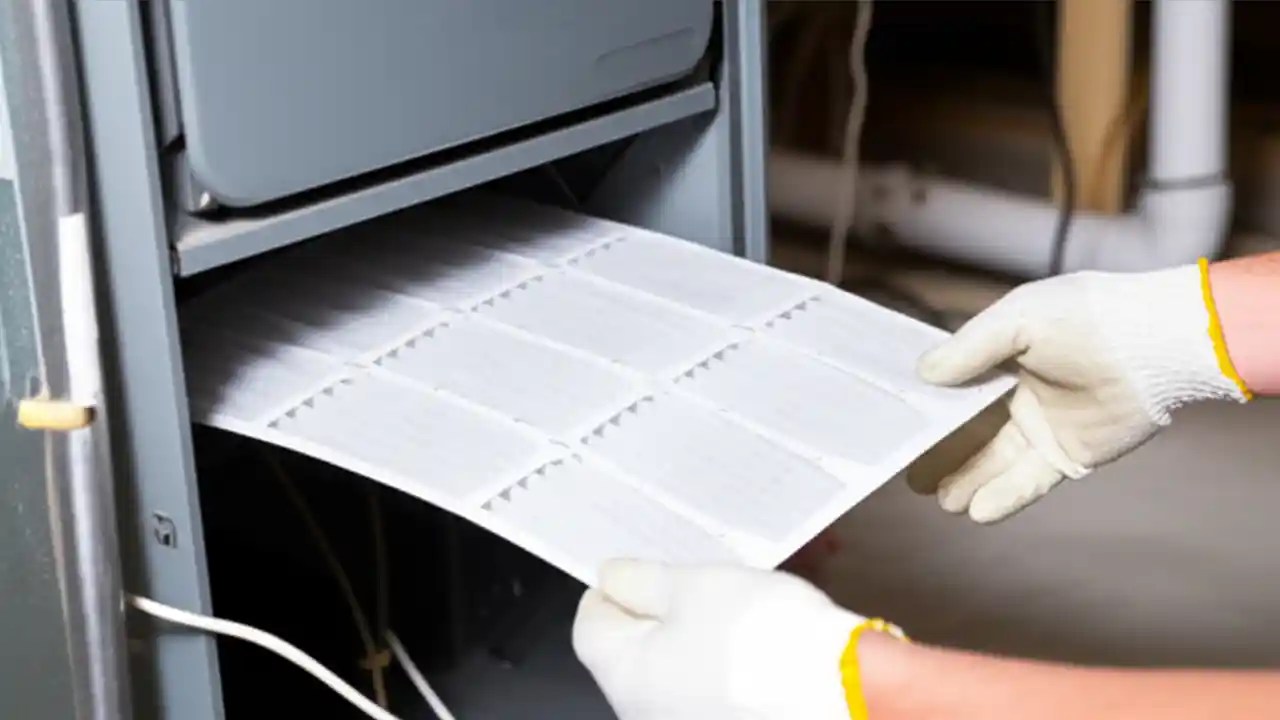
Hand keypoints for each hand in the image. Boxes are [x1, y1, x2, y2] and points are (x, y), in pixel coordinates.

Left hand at [573, 560, 862, 719]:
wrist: (839, 690)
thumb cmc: (761, 637)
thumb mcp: (692, 587)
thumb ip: (642, 581)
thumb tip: (610, 576)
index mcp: (625, 676)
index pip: (590, 625)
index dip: (611, 587)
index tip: (637, 567)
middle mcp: (644, 714)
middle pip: (629, 651)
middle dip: (654, 611)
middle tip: (693, 581)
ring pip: (669, 671)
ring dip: (690, 638)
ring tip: (730, 610)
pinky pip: (704, 690)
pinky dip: (718, 663)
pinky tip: (750, 643)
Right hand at [911, 264, 1246, 522]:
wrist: (1154, 346)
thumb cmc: (1087, 318)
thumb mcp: (1017, 319)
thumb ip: (969, 347)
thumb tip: (923, 374)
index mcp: (1005, 357)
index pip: (955, 388)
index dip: (927, 408)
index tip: (897, 425)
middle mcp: (1020, 394)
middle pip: (969, 432)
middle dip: (940, 455)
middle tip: (911, 476)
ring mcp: (1045, 427)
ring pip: (995, 461)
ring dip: (967, 480)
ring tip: (941, 499)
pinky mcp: (1070, 455)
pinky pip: (1029, 481)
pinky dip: (1003, 496)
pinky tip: (977, 511)